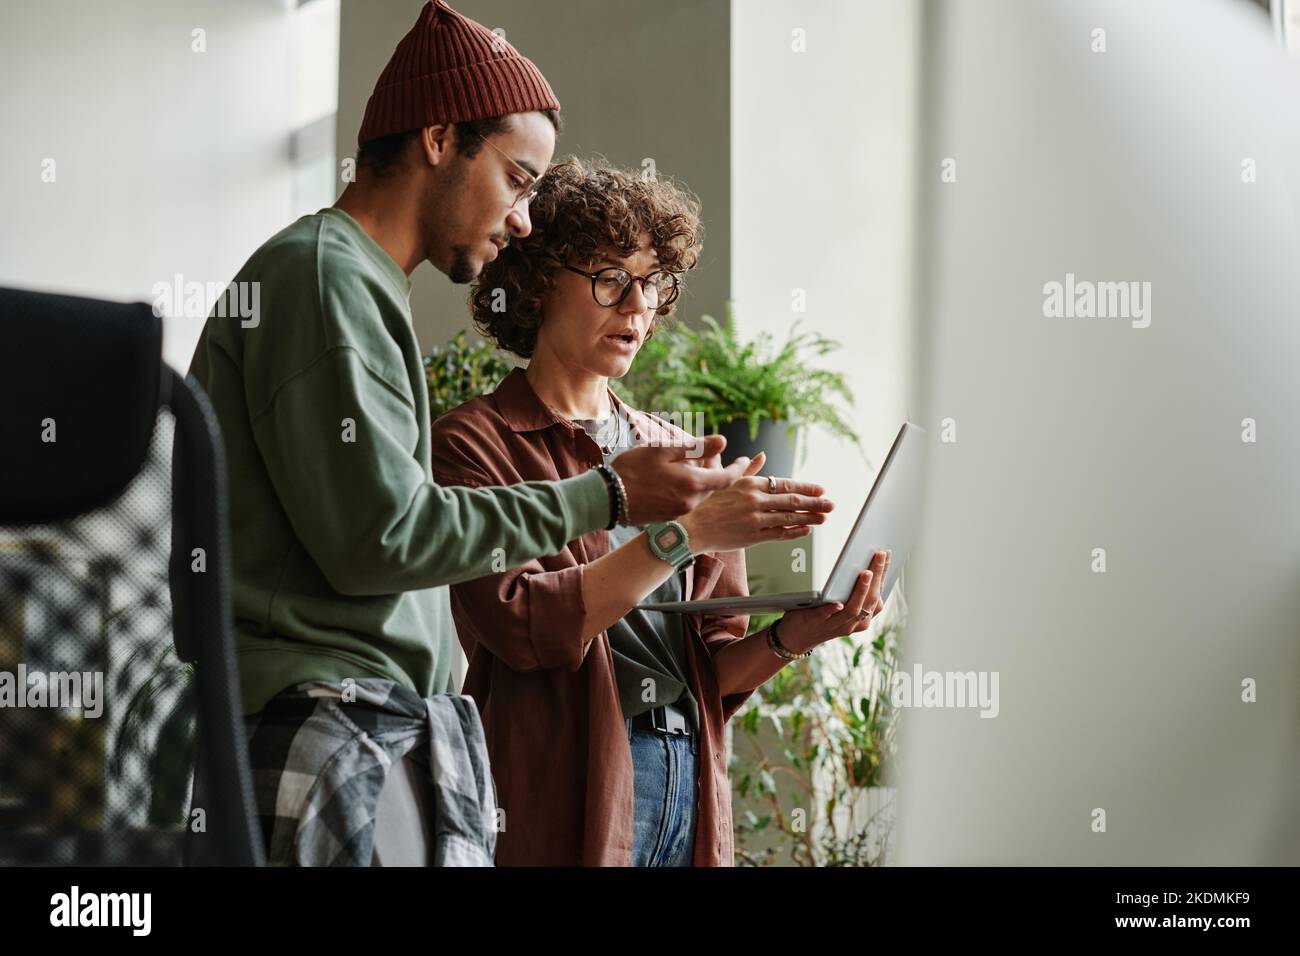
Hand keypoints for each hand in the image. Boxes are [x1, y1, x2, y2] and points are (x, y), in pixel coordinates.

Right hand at [611, 435, 751, 525]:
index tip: (747, 461)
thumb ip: (696, 447)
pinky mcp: (668, 518)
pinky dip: (687, 491)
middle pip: (713, 486)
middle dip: (715, 471)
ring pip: (699, 494)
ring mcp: (679, 513)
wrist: (607, 498)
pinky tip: (674, 480)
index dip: (739, 469)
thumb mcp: (663, 451)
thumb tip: (723, 441)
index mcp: (693, 484)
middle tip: (709, 455)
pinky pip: (686, 503)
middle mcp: (691, 502)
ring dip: (700, 481)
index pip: (727, 478)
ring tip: (688, 464)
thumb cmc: (633, 469)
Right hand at [677, 452, 834, 552]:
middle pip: (792, 501)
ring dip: (810, 517)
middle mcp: (755, 500)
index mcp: (749, 484)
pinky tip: (806, 530)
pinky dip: (795, 532)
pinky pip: (779, 534)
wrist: (690, 527)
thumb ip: (746, 469)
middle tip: (831, 504)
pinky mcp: (752, 537)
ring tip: (824, 517)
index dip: (805, 488)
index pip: (785, 484)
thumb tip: (761, 455)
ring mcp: (755, 519)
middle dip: (815, 502)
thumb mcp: (726, 481)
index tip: (820, 489)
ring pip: (789, 517)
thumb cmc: (707, 504)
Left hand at [777, 549, 890, 654]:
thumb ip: (854, 594)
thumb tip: (862, 565)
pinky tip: (838, 603)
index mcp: (862, 618)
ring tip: (866, 573)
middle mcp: (853, 623)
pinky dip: (833, 609)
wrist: (796, 637)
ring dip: (861, 591)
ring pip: (853, 609)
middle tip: (880, 556)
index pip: (878, 594)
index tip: (886, 555)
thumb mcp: (842, 608)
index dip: (884, 575)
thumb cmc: (821, 617)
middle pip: (870, 600)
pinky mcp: (817, 623)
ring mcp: (836, 625)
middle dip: (878, 576)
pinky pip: (826, 616)